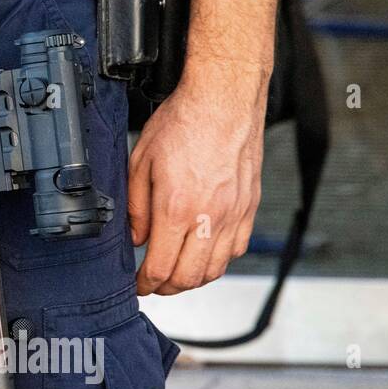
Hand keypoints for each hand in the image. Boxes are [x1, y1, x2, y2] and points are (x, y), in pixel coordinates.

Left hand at [128, 62, 267, 294]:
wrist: (224, 99)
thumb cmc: (183, 122)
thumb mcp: (140, 162)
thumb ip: (137, 207)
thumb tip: (137, 238)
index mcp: (176, 208)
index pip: (160, 267)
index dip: (145, 284)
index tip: (137, 286)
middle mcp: (209, 217)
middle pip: (189, 277)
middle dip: (167, 288)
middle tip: (153, 284)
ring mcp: (234, 214)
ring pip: (216, 269)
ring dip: (194, 279)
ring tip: (176, 274)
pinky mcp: (250, 207)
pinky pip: (238, 249)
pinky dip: (219, 261)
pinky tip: (204, 254)